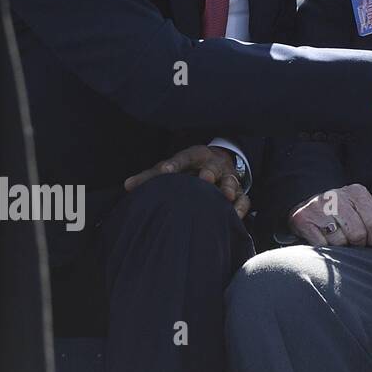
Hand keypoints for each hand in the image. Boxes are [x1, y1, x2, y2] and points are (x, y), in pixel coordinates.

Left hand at [123, 145, 249, 218]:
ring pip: (231, 181)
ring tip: (226, 197)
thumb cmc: (189, 168)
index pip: (183, 158)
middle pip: (213, 167)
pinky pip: (244, 199)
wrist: (218, 162)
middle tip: (205, 178)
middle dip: (209, 172)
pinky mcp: (239, 192)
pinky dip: (241, 207)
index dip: (174, 164)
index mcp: (195, 156)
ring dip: (229, 188)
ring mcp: (228, 178)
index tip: (165, 171)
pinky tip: (236, 215)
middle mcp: (214, 165)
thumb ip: (152, 176)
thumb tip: (127, 186)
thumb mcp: (172, 167)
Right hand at [289, 183, 371, 246]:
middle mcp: (337, 197)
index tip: (371, 239)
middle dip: (358, 244)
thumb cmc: (341, 210)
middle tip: (353, 242)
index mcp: (357, 192)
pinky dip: (326, 248)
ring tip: (338, 239)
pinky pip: (322, 245)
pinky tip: (324, 240)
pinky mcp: (303, 220)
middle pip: (358, 234)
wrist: (306, 204)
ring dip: (341, 247)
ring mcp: (319, 207)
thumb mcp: (363, 207)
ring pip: (340, 241)